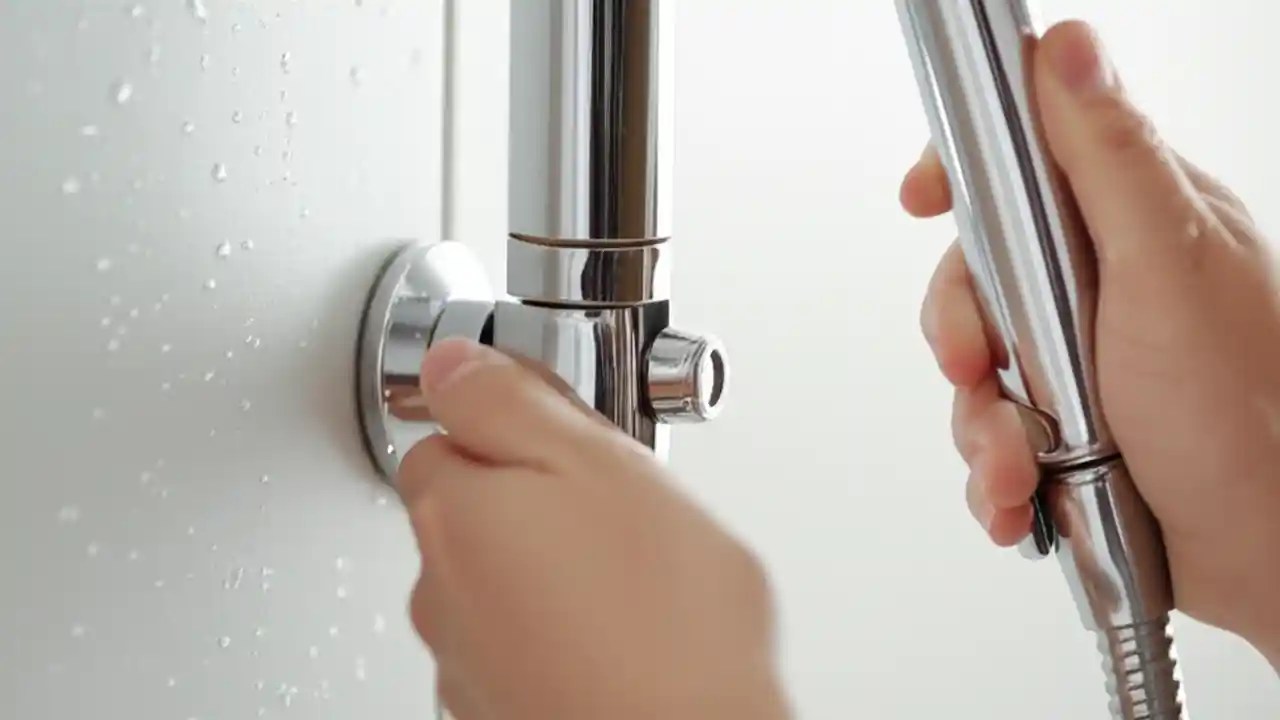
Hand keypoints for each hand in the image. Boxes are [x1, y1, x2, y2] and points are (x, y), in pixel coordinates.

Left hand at [397, 338, 790, 719]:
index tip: (571, 441)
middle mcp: (438, 591)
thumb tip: (454, 363)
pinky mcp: (498, 709)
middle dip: (532, 498)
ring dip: (546, 569)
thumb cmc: (662, 623)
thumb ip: (509, 400)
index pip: (445, 430)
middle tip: (614, 510)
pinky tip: (619, 636)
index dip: (516, 424)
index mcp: (454, 513)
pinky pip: (519, 643)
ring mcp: (465, 660)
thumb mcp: (596, 461)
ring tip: (629, 580)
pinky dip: (556, 632)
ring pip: (498, 580)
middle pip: (472, 508)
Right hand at [902, 21, 1279, 664]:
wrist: (1272, 557)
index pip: (1029, 157)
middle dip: (963, 333)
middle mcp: (1108, 286)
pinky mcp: (1067, 432)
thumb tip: (1067, 49)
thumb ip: (1108, 158)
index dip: (966, 173)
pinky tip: (1021, 500)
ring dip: (981, 428)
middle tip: (979, 369)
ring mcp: (1085, 362)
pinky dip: (993, 476)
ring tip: (1020, 469)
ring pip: (975, 367)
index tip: (925, 198)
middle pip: (977, 273)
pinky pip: (989, 437)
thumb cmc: (1247, 420)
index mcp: (1138, 223)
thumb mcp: (1168, 268)